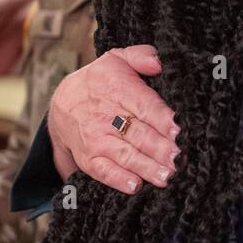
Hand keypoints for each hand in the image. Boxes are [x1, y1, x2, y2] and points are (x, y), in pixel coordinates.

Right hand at [47, 45, 180, 193]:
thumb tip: (158, 63)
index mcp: (117, 89)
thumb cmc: (101, 81)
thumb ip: (140, 56)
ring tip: (166, 176)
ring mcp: (97, 140)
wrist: (63, 103)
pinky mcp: (89, 159)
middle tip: (180, 159)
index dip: (161, 118)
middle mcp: (106, 116)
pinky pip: (103, 171)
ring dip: (146, 167)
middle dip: (160, 148)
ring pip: (124, 155)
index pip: (144, 105)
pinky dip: (118, 180)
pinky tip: (135, 186)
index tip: (178, 130)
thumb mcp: (117, 59)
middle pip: (138, 134)